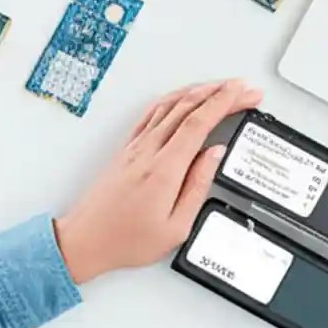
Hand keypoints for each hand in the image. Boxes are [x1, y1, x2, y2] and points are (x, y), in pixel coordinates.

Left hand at [54, 79, 262, 283]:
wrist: (86, 240)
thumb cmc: (127, 240)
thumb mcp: (176, 226)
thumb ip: (198, 186)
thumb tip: (215, 154)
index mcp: (164, 169)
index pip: (198, 123)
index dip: (224, 102)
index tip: (242, 92)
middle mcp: (148, 151)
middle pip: (188, 107)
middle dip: (219, 92)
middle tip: (241, 89)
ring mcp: (135, 146)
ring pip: (169, 104)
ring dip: (197, 90)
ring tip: (218, 87)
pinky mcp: (127, 148)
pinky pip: (152, 112)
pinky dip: (172, 98)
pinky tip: (180, 97)